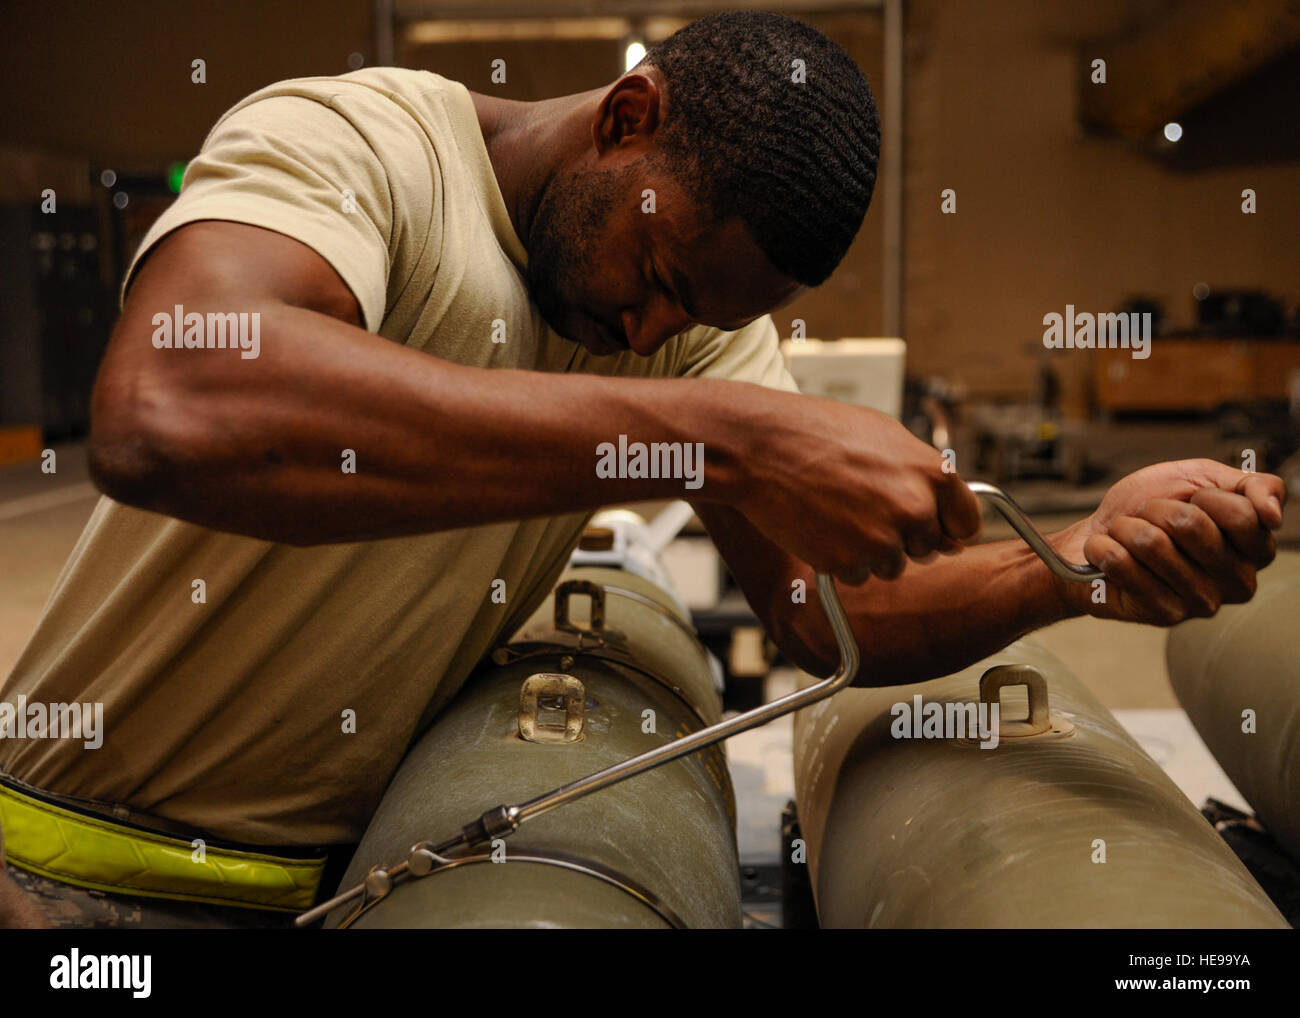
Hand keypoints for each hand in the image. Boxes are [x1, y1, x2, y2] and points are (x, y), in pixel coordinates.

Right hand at [730, 394, 981, 583]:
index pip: (967, 523)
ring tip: (835, 512)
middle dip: (902, 536)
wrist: (761, 446)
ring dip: (869, 551)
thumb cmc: (819, 433)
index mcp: (934, 474)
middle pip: (927, 548)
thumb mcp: (886, 437)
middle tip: (862, 508)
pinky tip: (819, 526)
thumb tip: (948, 516)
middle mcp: (915, 510)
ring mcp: (882, 540)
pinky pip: (856, 576)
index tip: (931, 527)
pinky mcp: (848, 563)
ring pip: (891, 566)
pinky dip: (838, 560)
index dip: (946, 527)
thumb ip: (923, 476)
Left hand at [1051, 459, 1284, 623]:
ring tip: (1126, 536)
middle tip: (1148, 517)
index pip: (1241, 515)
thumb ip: (1252, 486)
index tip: (1190, 500)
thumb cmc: (1152, 506)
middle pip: (1190, 525)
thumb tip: (1274, 515)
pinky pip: (1122, 564)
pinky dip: (1103, 547)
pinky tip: (1108, 553)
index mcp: (1255, 550)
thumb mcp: (1202, 478)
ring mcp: (1202, 602)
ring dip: (1125, 527)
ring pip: (1151, 542)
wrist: (1098, 533)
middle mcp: (1238, 582)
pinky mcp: (1163, 615)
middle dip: (1155, 508)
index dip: (1203, 497)